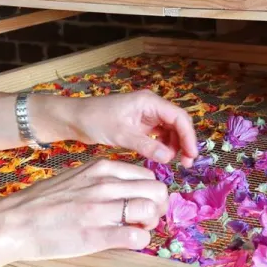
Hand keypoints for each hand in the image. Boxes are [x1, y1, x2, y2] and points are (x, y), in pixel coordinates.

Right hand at [0, 159, 167, 262]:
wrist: (12, 223)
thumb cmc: (41, 203)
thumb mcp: (75, 178)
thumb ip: (101, 180)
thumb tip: (125, 190)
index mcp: (101, 169)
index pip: (147, 175)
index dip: (150, 193)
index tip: (142, 205)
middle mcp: (105, 185)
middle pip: (157, 191)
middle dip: (158, 208)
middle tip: (145, 220)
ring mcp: (101, 210)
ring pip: (151, 211)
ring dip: (150, 225)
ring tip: (135, 231)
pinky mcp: (96, 236)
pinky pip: (137, 237)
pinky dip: (139, 242)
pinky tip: (126, 243)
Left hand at [37, 90, 199, 167]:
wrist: (75, 119)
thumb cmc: (96, 120)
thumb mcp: (121, 134)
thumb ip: (146, 146)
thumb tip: (169, 157)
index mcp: (149, 102)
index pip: (179, 117)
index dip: (188, 136)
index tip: (191, 155)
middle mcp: (151, 107)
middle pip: (178, 123)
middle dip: (184, 142)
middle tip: (186, 163)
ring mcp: (146, 116)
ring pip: (170, 130)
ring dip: (175, 145)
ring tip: (174, 163)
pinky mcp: (140, 125)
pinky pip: (159, 135)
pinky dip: (163, 146)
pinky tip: (161, 157)